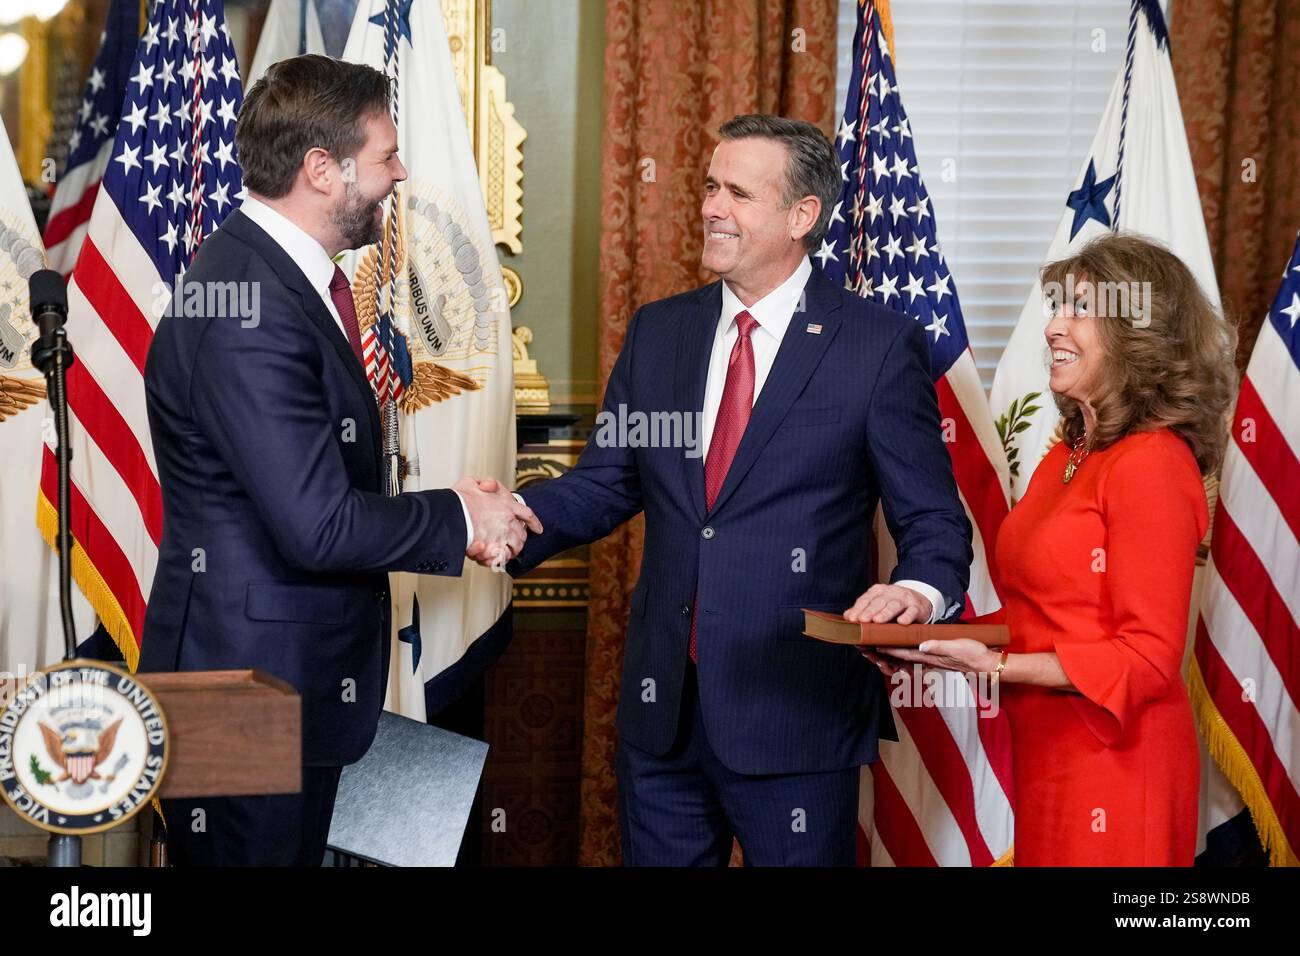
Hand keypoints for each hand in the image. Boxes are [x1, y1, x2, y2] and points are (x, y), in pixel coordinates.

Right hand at [455, 476, 541, 569]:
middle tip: (514, 545)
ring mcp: (502, 536)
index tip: (538, 529)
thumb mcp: (471, 482)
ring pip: (515, 548)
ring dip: (511, 552)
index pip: (527, 514)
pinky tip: (495, 560)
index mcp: (506, 505)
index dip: (533, 523)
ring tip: (504, 554)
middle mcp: (508, 521)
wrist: (451, 514)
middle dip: (519, 541)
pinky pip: (502, 559)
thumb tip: (488, 486)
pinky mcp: (493, 549)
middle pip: (521, 535)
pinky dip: (499, 561)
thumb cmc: (458, 500)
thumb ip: (483, 483)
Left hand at [843, 583, 932, 624]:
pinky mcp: (917, 607)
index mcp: (877, 592)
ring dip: (885, 613)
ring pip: (894, 605)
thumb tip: (847, 617)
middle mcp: (890, 593)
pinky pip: (912, 611)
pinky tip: (902, 622)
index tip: (851, 619)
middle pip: (878, 602)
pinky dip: (907, 616)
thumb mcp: (877, 604)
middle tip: (862, 620)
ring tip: (878, 621)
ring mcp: (904, 599)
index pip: (865, 600)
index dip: (858, 609)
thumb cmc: (893, 604)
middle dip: (869, 611)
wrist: (918, 600)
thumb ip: (862, 610)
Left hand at [869, 637, 1000, 674]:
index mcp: (930, 656)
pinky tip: (895, 653)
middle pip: (899, 659)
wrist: (987, 664)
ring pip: (904, 660)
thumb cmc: (974, 655)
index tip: (873, 644)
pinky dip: (901, 656)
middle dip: (882, 655)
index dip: (888, 649)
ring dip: (888, 656)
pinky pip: (913, 659)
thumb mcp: (958, 647)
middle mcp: (927, 660)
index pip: (904, 652)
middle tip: (865, 650)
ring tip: (872, 652)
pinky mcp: (935, 659)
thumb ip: (940, 646)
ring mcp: (930, 660)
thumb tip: (922, 645)